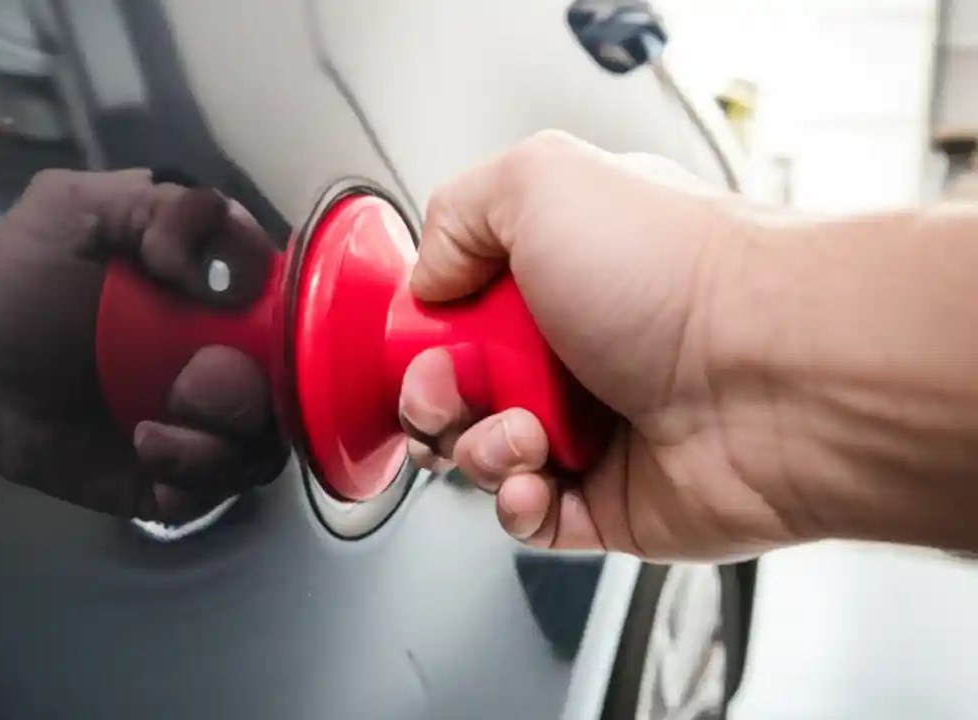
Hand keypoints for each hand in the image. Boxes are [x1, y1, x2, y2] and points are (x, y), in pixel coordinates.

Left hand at [0, 169, 284, 521]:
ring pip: (265, 448)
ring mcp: (209, 422)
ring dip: (216, 444)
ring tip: (149, 434)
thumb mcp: (75, 209)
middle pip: (294, 388)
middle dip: (246, 391)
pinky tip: (141, 451)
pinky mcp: (180, 477)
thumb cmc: (30, 280)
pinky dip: (191, 477)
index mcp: (226, 294)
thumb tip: (210, 271)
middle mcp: (233, 358)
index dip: (287, 315)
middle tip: (188, 383)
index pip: (298, 305)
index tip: (231, 310)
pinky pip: (218, 492)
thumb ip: (153, 206)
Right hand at [399, 131, 797, 560]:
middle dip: (435, 397)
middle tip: (458, 390)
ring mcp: (595, 425)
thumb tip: (429, 279)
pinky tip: (534, 481)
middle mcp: (577, 346)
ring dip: (477, 448)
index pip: (456, 308)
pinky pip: (529, 519)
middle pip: (457, 388)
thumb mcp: (541, 181)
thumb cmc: (683, 274)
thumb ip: (459, 212)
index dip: (424, 331)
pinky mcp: (613, 501)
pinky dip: (515, 505)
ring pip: (483, 456)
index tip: (426, 339)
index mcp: (560, 270)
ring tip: (524, 431)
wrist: (781, 376)